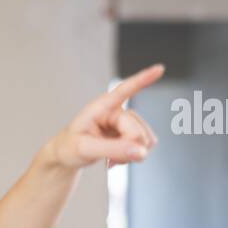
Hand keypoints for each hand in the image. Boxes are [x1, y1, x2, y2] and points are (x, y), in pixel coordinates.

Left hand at [48, 63, 163, 170]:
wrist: (68, 155)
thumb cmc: (70, 147)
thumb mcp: (85, 149)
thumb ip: (113, 149)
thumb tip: (140, 151)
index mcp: (101, 107)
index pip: (124, 90)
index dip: (143, 79)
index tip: (159, 69)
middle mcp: (116, 112)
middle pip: (138, 130)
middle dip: (129, 148)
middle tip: (112, 158)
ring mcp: (125, 123)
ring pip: (145, 139)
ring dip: (132, 153)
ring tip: (112, 158)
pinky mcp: (129, 134)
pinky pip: (144, 146)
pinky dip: (134, 156)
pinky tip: (118, 158)